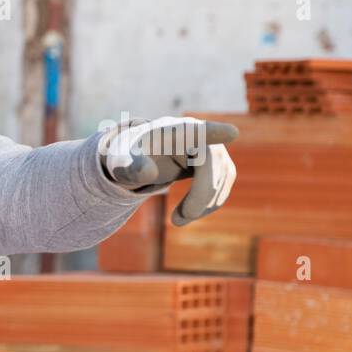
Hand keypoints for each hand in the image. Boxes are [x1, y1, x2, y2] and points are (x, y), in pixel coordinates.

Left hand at [98, 116, 237, 225]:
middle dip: (201, 193)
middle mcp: (197, 133)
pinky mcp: (217, 162)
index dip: (214, 132)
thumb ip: (130, 167)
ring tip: (176, 220)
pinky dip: (209, 203)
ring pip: (223, 175)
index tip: (231, 133)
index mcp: (172, 130)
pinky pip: (223, 183)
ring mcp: (211, 146)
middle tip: (177, 222)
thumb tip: (149, 174)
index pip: (195, 129)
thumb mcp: (121, 163)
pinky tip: (187, 214)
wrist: (138, 157)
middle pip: (213, 160)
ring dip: (205, 203)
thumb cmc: (129, 157)